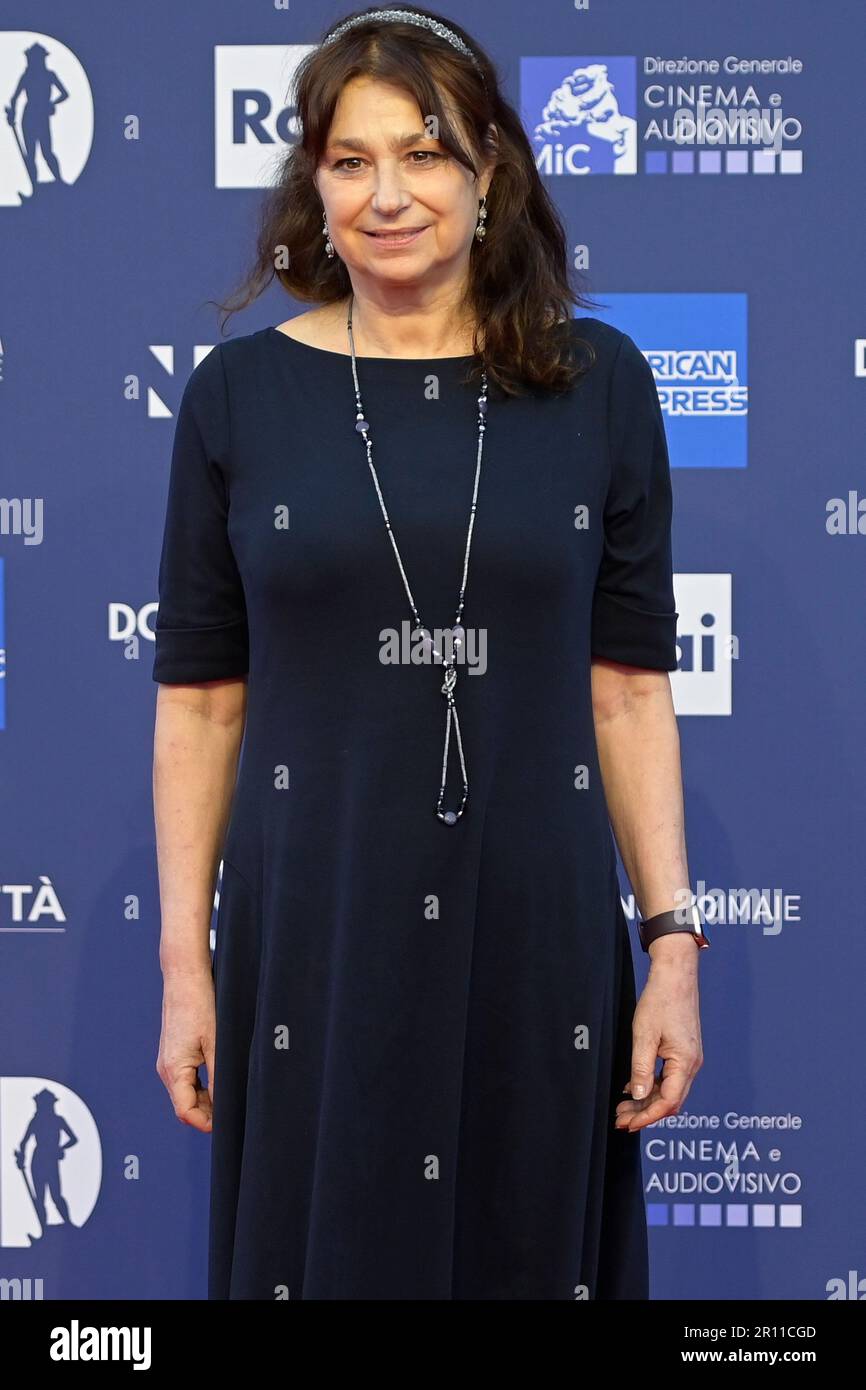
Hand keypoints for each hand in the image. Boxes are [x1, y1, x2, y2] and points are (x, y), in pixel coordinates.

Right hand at [156, 967, 215, 1132]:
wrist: (185, 977)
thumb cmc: (199, 1005)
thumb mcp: (215, 1043)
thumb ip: (218, 1077)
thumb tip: (226, 1104)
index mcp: (173, 1070)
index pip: (185, 1112)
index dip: (206, 1123)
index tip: (228, 1123)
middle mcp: (166, 1069)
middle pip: (185, 1106)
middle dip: (208, 1114)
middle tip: (234, 1112)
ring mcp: (168, 1062)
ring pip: (186, 1094)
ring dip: (206, 1100)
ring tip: (231, 1097)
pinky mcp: (174, 1054)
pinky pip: (186, 1080)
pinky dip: (202, 1087)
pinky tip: (220, 1081)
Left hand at [615, 940, 702, 1131]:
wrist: (676, 976)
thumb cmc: (661, 1001)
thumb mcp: (644, 1036)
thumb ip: (641, 1069)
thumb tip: (636, 1096)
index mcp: (685, 1063)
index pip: (667, 1102)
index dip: (646, 1116)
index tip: (627, 1124)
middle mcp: (692, 1064)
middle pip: (670, 1101)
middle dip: (645, 1113)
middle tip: (620, 1120)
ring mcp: (689, 1058)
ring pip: (669, 1091)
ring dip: (647, 1101)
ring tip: (623, 1108)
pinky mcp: (684, 1052)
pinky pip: (669, 1078)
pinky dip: (652, 1086)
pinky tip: (633, 1089)